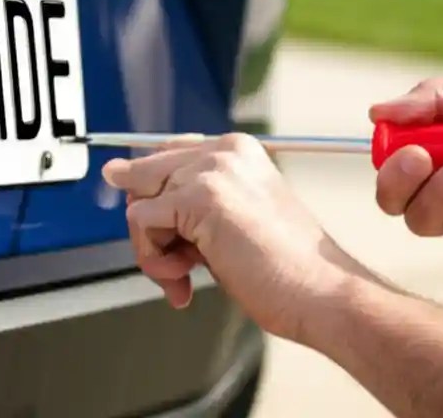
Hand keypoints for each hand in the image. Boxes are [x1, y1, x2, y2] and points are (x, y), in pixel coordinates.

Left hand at [103, 134, 363, 340]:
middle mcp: (223, 150)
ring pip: (137, 200)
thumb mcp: (229, 220)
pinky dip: (152, 256)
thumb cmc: (282, 269)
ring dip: (151, 248)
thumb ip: (189, 203)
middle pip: (143, 176)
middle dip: (149, 227)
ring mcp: (211, 169)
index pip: (165, 157)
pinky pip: (140, 219)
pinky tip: (183, 277)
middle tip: (177, 267)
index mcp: (236, 150)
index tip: (173, 240)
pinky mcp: (199, 196)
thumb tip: (122, 186)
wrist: (321, 292)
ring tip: (182, 276)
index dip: (156, 200)